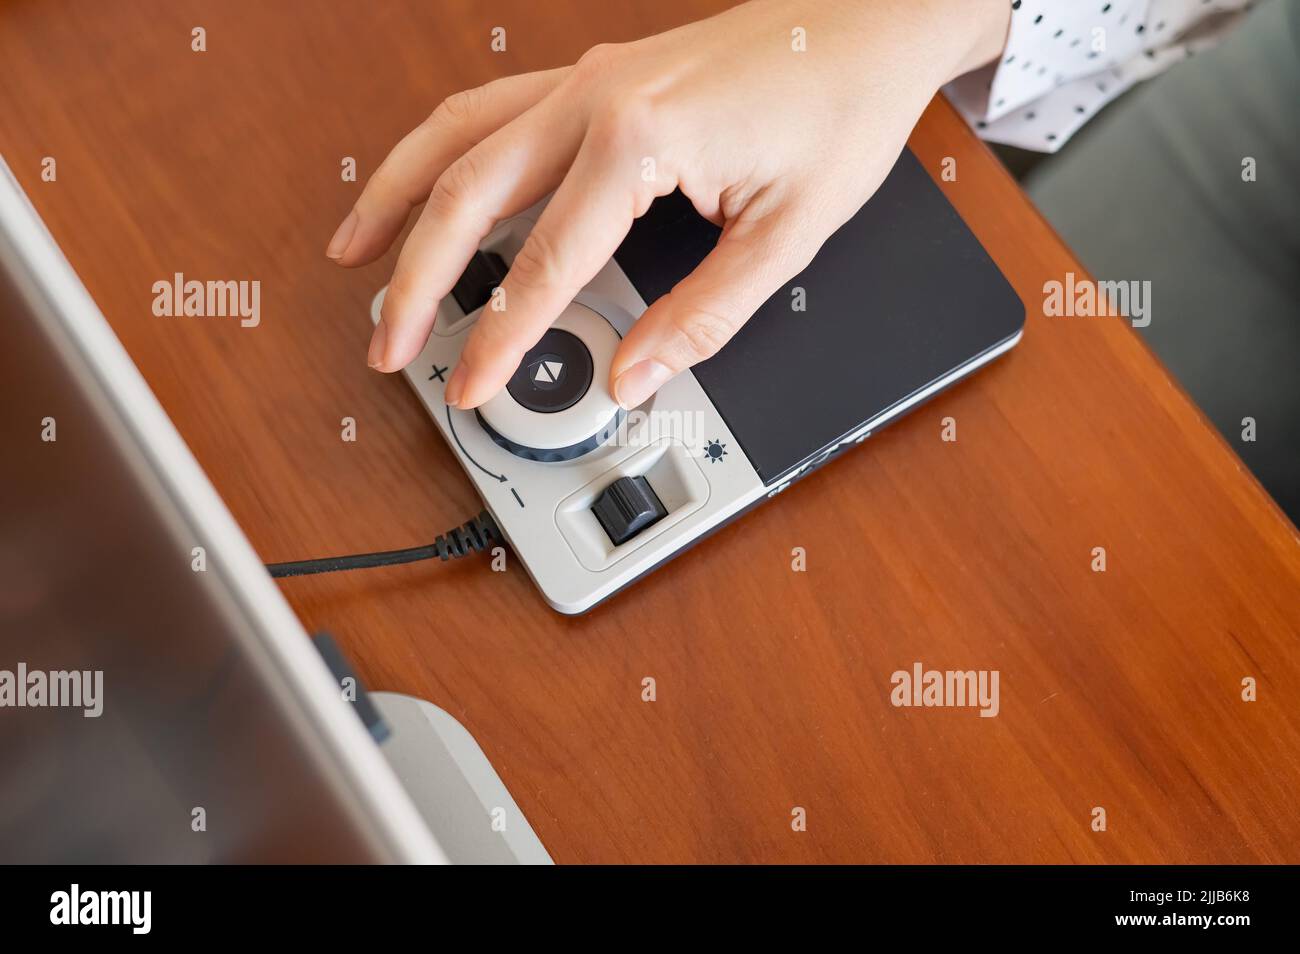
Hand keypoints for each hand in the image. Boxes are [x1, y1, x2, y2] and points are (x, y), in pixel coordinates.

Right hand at [328, 0, 1009, 409]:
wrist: (865, 20)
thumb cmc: (838, 108)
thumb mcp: (788, 235)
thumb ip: (703, 315)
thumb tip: (635, 374)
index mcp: (638, 138)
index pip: (545, 265)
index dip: (500, 339)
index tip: (470, 386)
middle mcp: (593, 97)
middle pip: (464, 193)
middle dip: (415, 280)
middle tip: (387, 345)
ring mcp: (585, 78)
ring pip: (454, 136)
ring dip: (396, 199)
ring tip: (355, 257)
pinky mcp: (592, 76)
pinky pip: (488, 112)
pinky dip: (440, 155)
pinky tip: (425, 188)